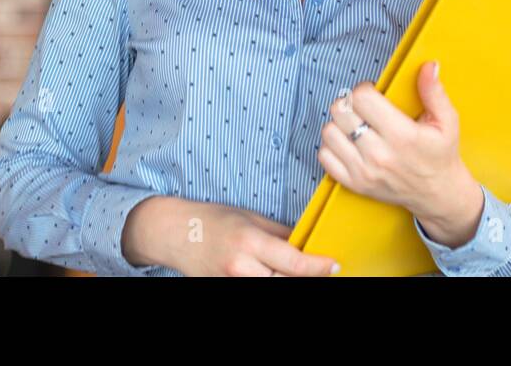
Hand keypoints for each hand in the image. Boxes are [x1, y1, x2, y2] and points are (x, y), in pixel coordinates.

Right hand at [123, 197, 339, 276]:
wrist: (176, 234)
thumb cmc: (213, 220)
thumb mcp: (251, 218)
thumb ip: (280, 233)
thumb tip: (306, 244)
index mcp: (249, 242)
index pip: (293, 262)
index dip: (318, 267)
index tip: (334, 265)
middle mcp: (241, 267)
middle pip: (286, 281)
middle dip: (307, 277)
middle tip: (323, 270)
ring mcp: (231, 283)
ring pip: (272, 288)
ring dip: (288, 280)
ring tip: (300, 272)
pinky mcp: (225, 291)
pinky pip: (256, 290)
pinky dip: (270, 283)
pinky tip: (277, 275)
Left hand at [318, 61, 485, 247]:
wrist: (438, 195)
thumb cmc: (441, 155)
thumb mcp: (447, 121)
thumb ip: (434, 92)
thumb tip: (428, 66)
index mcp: (402, 136)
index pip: (362, 98)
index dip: (364, 88)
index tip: (372, 92)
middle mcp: (379, 154)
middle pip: (341, 112)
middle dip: (350, 102)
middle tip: (362, 106)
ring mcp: (364, 171)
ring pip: (329, 132)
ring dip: (339, 123)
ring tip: (355, 123)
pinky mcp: (354, 184)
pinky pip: (325, 156)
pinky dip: (331, 145)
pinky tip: (347, 141)